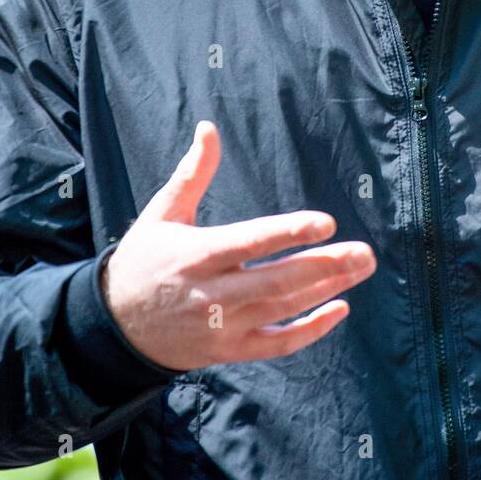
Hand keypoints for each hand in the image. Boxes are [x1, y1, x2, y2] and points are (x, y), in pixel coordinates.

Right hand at [101, 120, 376, 369]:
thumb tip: (209, 127)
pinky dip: (310, 331)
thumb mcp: (162, 213)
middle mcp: (210, 293)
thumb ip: (193, 173)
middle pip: (276, 281)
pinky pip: (277, 345)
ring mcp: (221, 327)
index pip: (249, 242)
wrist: (115, 327)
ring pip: (282, 310)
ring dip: (325, 290)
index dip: (289, 232)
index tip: (327, 222)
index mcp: (195, 254)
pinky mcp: (229, 351)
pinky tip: (340, 309)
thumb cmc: (144, 259)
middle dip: (324, 267)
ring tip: (360, 269)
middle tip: (365, 253)